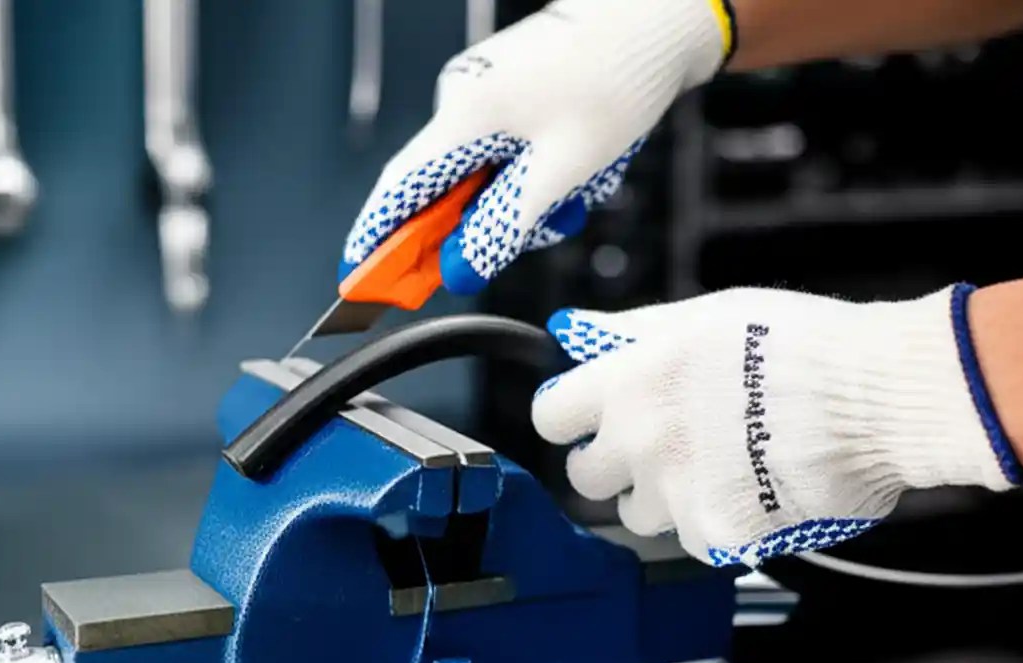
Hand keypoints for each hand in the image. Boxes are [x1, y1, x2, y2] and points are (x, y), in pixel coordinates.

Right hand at [340, 0, 735, 293]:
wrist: (660, 20)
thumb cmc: (615, 80)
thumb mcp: (561, 173)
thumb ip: (502, 227)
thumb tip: (459, 269)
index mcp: (464, 113)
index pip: (400, 189)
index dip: (378, 238)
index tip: (362, 277)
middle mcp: (465, 98)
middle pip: (452, 189)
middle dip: (493, 222)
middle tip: (540, 228)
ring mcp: (490, 91)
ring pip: (491, 175)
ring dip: (532, 199)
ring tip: (584, 186)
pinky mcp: (515, 91)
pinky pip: (514, 152)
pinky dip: (544, 174)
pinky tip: (587, 165)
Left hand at [531, 284, 1022, 567]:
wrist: (879, 396)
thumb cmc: (802, 345)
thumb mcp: (705, 317)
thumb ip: (631, 332)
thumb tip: (573, 331)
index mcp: (629, 381)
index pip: (550, 417)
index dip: (571, 419)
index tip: (592, 420)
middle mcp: (639, 440)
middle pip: (585, 476)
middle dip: (614, 464)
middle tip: (662, 446)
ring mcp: (674, 492)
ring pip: (636, 514)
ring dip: (664, 498)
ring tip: (719, 467)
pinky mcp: (715, 534)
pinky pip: (692, 540)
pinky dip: (716, 524)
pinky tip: (751, 491)